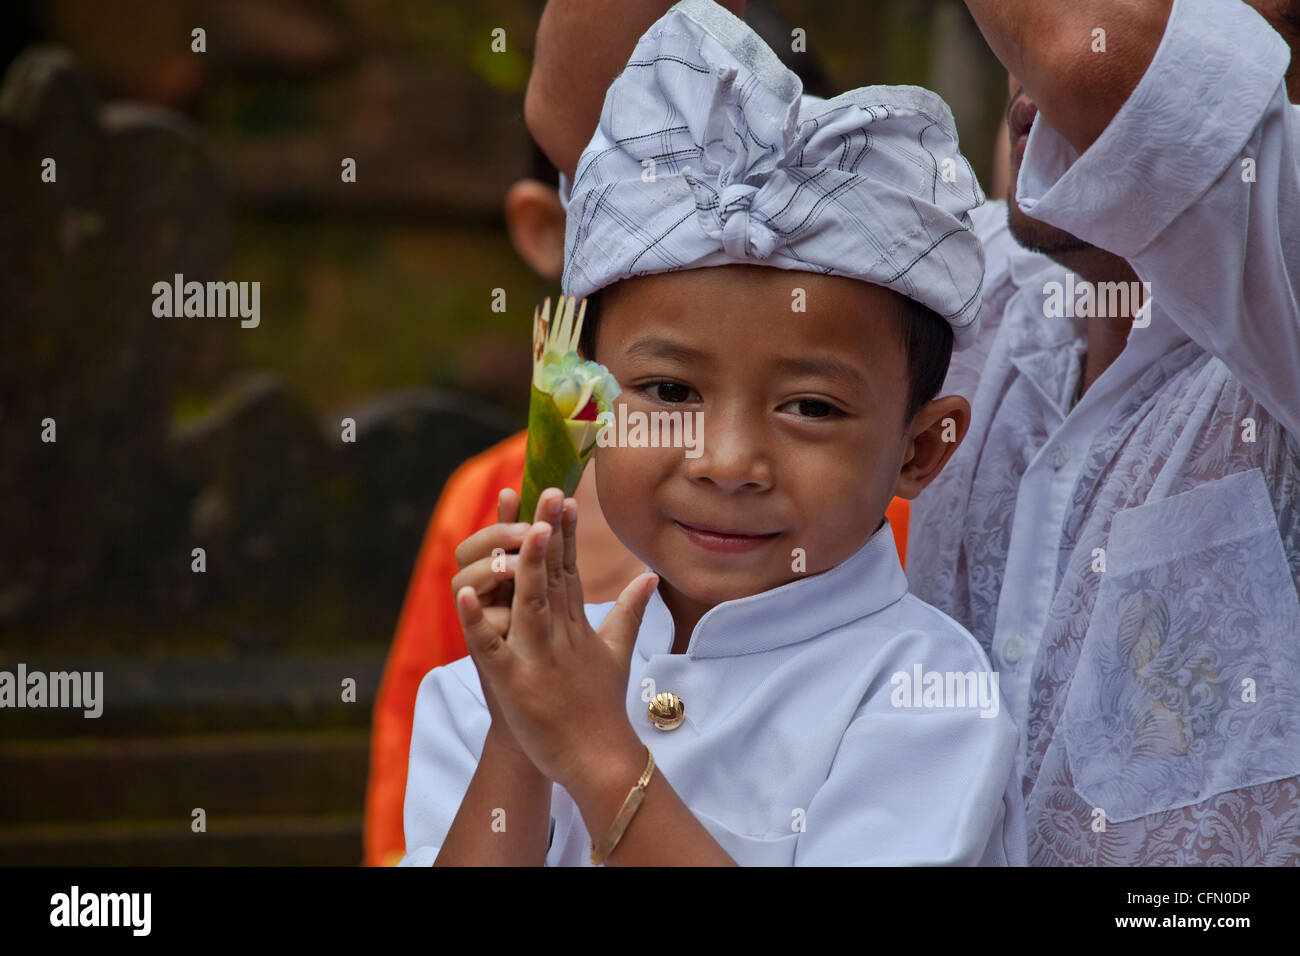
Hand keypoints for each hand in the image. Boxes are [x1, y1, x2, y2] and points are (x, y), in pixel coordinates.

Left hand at [454, 485, 658, 789]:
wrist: (600, 761)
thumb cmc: (603, 708)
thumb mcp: (617, 653)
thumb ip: (629, 611)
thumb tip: (649, 577)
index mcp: (579, 626)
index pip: (572, 570)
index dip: (568, 533)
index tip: (565, 497)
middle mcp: (562, 636)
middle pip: (554, 576)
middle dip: (551, 532)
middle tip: (550, 491)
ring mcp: (539, 658)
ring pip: (530, 603)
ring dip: (526, 566)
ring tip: (523, 529)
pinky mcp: (514, 684)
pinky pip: (490, 648)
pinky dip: (477, 622)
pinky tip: (463, 596)